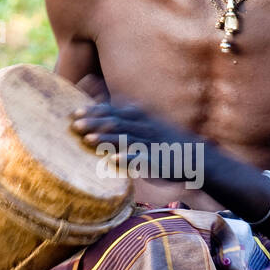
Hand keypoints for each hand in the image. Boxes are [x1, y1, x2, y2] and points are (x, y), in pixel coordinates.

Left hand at [71, 101, 206, 185]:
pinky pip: (141, 158)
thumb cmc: (163, 141)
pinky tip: (114, 160)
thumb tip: (102, 108)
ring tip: (88, 140)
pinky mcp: (157, 159)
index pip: (114, 110)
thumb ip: (122, 117)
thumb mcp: (144, 124)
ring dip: (106, 138)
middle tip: (75, 124)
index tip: (75, 113)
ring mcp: (151, 143)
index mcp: (140, 117)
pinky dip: (127, 158)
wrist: (194, 157)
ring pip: (126, 138)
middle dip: (95, 122)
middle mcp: (144, 127)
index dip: (94, 111)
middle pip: (117, 121)